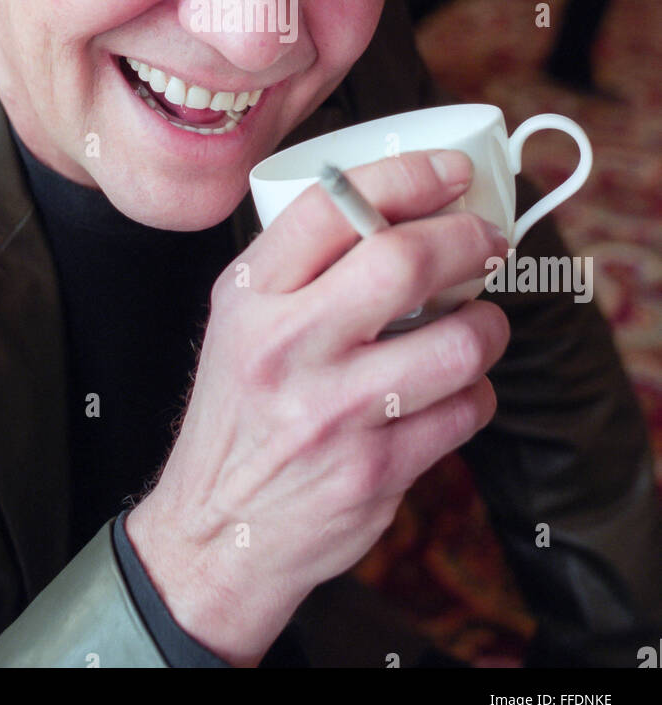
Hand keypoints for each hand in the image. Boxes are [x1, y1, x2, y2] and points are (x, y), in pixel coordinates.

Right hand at [125, 150, 509, 665]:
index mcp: (250, 297)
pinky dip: (474, 395)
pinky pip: (464, 411)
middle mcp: (286, 347)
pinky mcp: (374, 470)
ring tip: (479, 326)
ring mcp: (332, 412)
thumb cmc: (242, 413)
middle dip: (468, 240)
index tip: (451, 172)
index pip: (331, 207)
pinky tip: (451, 394)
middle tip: (489, 241)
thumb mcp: (241, 324)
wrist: (215, 533)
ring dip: (488, 328)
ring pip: (457, 344)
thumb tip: (401, 208)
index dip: (406, 175)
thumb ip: (302, 267)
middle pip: (404, 262)